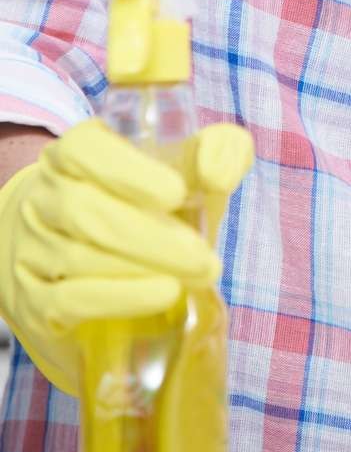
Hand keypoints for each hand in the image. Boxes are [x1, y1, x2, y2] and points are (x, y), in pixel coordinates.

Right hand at [0, 116, 252, 394]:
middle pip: (85, 211)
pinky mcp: (33, 301)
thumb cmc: (142, 201)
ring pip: (78, 257)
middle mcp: (43, 197)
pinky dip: (118, 297)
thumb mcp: (182, 168)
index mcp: (74, 153)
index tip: (177, 191)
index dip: (128, 171)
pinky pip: (67, 300)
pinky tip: (163, 294)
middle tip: (203, 255)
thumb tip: (218, 170)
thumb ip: (216, 151)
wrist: (79, 251)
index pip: (84, 150)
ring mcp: (31, 250)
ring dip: (143, 268)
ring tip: (198, 274)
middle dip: (150, 235)